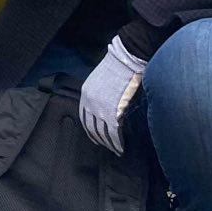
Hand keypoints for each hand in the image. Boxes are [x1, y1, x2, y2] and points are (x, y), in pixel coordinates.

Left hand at [78, 38, 147, 153]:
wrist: (125, 60)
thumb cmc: (118, 68)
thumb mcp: (103, 83)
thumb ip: (102, 97)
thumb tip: (109, 109)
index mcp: (86, 95)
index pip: (85, 118)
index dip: (91, 131)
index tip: (97, 139)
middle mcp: (89, 102)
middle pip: (92, 128)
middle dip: (100, 140)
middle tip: (108, 148)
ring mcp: (100, 107)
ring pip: (102, 132)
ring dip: (109, 143)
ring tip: (116, 150)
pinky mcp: (112, 111)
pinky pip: (113, 132)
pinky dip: (117, 142)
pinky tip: (121, 147)